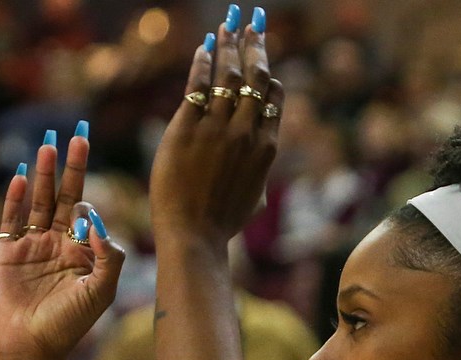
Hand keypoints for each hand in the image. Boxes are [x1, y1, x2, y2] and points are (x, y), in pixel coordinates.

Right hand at [0, 132, 127, 359]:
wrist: (33, 346)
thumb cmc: (70, 323)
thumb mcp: (101, 290)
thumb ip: (109, 256)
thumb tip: (96, 221)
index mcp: (81, 251)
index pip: (86, 211)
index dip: (89, 200)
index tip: (87, 204)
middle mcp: (57, 243)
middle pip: (65, 196)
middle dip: (72, 167)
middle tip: (79, 135)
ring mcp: (31, 246)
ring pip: (39, 201)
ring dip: (45, 173)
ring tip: (49, 144)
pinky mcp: (6, 253)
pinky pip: (10, 219)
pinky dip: (15, 198)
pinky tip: (22, 177)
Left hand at [148, 6, 284, 242]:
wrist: (194, 234)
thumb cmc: (223, 222)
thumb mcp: (254, 196)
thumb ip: (259, 172)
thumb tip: (261, 163)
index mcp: (266, 147)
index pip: (273, 98)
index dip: (269, 74)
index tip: (263, 58)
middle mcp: (245, 131)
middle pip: (255, 77)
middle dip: (255, 46)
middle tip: (253, 24)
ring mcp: (217, 127)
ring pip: (228, 75)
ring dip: (229, 45)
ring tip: (228, 25)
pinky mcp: (187, 127)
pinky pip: (198, 85)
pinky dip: (203, 62)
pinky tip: (205, 47)